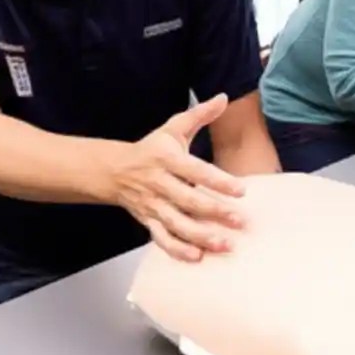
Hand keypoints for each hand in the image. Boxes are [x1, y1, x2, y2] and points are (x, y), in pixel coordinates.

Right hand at [112, 94, 245, 262]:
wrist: (114, 171)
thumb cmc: (151, 149)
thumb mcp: (173, 128)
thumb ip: (199, 114)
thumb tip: (223, 97)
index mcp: (167, 159)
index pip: (196, 170)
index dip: (218, 181)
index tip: (241, 190)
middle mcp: (159, 184)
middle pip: (189, 201)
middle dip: (215, 212)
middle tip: (240, 221)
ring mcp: (153, 205)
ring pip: (177, 224)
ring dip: (201, 236)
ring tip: (225, 244)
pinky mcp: (148, 222)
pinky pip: (162, 239)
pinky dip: (178, 250)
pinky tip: (198, 256)